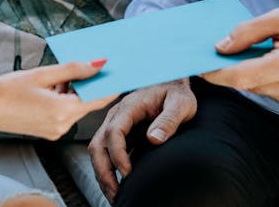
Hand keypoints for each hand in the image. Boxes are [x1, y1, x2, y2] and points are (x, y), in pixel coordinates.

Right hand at [0, 61, 117, 140]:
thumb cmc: (8, 89)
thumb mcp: (43, 73)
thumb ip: (74, 69)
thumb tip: (100, 64)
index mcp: (62, 110)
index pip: (98, 98)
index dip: (111, 83)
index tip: (122, 70)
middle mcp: (62, 125)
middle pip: (88, 102)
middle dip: (91, 84)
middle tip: (95, 63)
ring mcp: (56, 131)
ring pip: (76, 107)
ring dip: (75, 90)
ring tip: (62, 74)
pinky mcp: (49, 131)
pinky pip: (66, 112)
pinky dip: (65, 99)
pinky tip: (54, 86)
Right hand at [88, 79, 195, 201]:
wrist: (172, 83)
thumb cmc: (177, 92)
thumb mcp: (181, 103)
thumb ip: (169, 120)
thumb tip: (153, 139)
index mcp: (129, 106)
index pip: (114, 132)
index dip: (118, 155)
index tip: (128, 173)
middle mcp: (116, 116)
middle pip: (98, 145)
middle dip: (104, 172)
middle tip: (116, 194)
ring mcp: (115, 125)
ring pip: (97, 152)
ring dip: (103, 174)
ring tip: (116, 196)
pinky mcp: (119, 135)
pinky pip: (106, 154)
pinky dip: (108, 171)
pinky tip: (119, 187)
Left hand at [202, 8, 278, 114]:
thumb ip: (249, 31)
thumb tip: (220, 46)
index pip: (239, 77)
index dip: (214, 72)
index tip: (197, 64)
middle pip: (245, 84)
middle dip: (229, 69)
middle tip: (217, 52)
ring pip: (257, 89)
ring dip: (250, 73)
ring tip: (251, 52)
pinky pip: (271, 93)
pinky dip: (266, 79)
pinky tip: (273, 63)